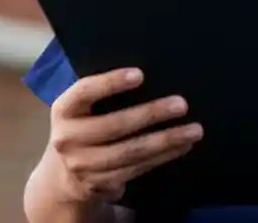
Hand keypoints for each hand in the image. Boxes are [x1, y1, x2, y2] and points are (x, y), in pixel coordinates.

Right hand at [42, 68, 202, 204]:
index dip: (110, 83)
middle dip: (151, 114)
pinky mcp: (101, 183)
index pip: (84, 92)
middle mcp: (67, 139)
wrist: (62, 176)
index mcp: (64, 110)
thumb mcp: (82, 108)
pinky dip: (164, 156)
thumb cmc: (84, 125)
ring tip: (194, 130)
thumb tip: (150, 74)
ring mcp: (83, 165)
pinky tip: (183, 145)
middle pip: (114, 125)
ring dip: (166, 140)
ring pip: (131, 151)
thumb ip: (103, 93)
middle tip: (182, 104)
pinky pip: (138, 168)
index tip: (140, 74)